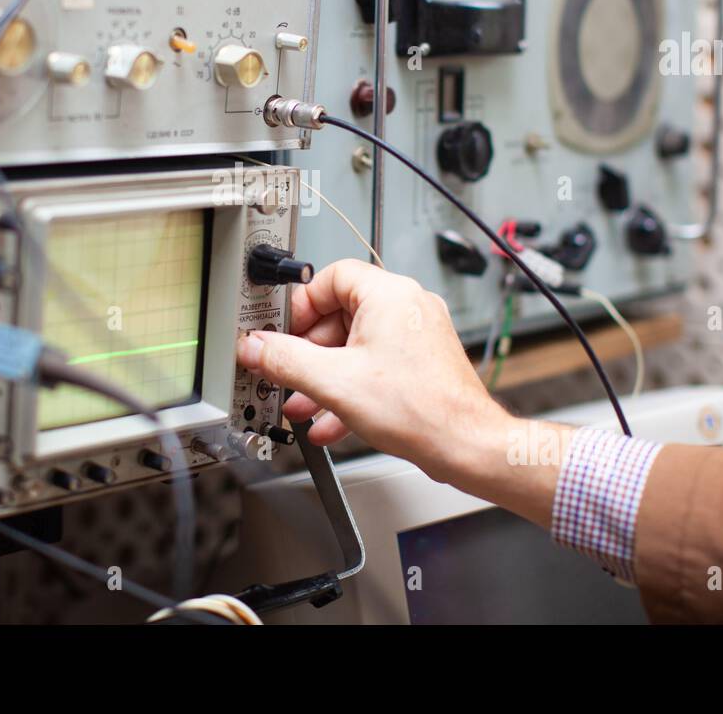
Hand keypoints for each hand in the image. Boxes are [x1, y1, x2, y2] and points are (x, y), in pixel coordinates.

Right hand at [235, 259, 512, 485]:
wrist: (465, 445)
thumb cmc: (422, 409)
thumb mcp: (334, 382)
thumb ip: (286, 360)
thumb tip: (256, 346)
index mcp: (389, 294)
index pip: (331, 277)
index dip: (300, 305)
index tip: (281, 331)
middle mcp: (407, 308)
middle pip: (340, 314)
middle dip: (308, 350)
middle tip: (287, 369)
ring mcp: (417, 336)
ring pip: (356, 346)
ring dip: (324, 375)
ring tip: (303, 402)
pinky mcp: (421, 364)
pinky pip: (374, 366)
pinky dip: (349, 388)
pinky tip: (330, 420)